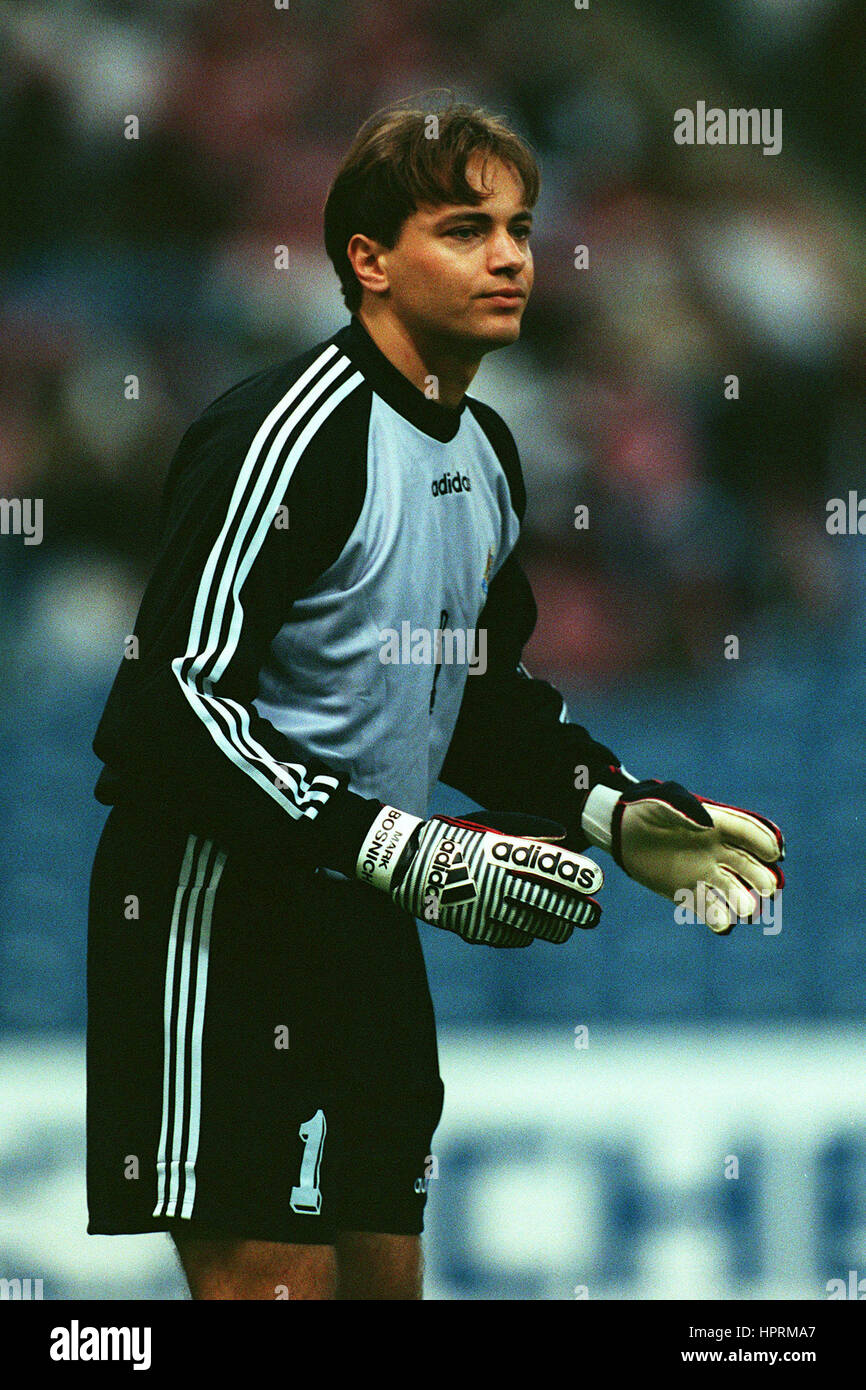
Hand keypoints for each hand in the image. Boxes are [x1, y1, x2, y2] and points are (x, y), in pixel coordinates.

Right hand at [356, 805, 603, 947]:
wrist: (409, 864)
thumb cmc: (458, 838)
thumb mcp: (491, 825)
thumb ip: (529, 832)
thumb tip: (564, 838)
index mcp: (504, 853)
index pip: (551, 867)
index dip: (577, 877)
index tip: (595, 882)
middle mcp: (499, 882)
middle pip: (550, 903)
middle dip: (578, 912)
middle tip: (593, 916)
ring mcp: (488, 909)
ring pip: (536, 926)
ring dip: (556, 926)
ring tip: (566, 925)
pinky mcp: (476, 929)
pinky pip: (513, 937)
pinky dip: (526, 933)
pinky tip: (530, 927)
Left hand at [582, 779, 783, 933]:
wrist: (624, 831)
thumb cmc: (647, 808)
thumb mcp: (663, 799)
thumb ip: (684, 807)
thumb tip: (707, 823)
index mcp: (720, 824)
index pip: (750, 833)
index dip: (765, 843)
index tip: (774, 854)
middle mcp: (720, 851)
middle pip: (751, 866)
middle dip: (762, 878)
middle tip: (766, 888)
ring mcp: (707, 874)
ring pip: (734, 891)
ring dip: (743, 901)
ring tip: (744, 909)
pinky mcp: (690, 893)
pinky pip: (710, 909)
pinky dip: (719, 917)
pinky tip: (722, 924)